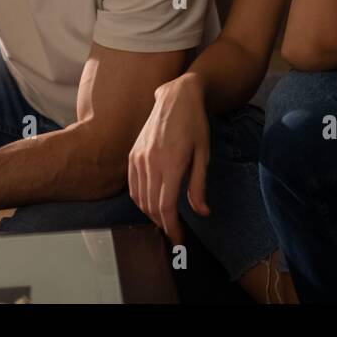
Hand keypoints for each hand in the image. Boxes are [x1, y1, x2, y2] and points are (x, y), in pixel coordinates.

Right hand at [127, 72, 209, 245]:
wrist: (176, 97)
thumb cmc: (195, 124)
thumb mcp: (204, 155)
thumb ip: (199, 186)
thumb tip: (202, 212)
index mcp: (170, 163)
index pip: (165, 207)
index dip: (171, 227)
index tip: (178, 239)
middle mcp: (150, 162)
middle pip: (151, 206)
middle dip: (163, 224)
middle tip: (175, 233)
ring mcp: (138, 158)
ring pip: (140, 198)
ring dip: (151, 214)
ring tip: (165, 220)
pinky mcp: (133, 154)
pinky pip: (133, 186)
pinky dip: (140, 200)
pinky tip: (151, 204)